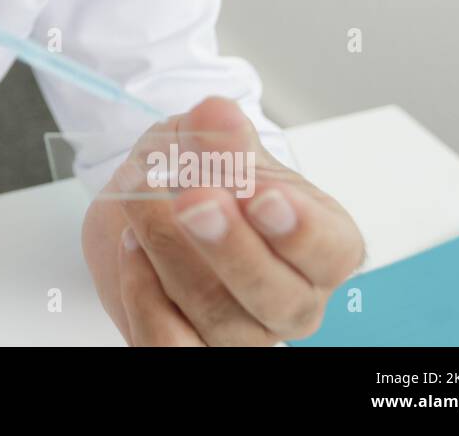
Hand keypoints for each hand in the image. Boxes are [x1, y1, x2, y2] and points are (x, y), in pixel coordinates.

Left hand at [82, 97, 364, 345]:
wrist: (151, 208)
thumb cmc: (204, 178)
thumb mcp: (214, 146)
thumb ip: (220, 135)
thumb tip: (215, 113)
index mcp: (322, 247)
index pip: (329, 252)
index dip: (298, 229)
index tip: (260, 193)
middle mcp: (291, 301)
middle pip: (277, 297)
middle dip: (231, 246)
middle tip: (192, 197)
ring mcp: (241, 332)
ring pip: (217, 316)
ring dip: (169, 251)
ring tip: (140, 195)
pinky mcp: (186, 345)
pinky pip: (165, 343)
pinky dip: (142, 294)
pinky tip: (129, 245)